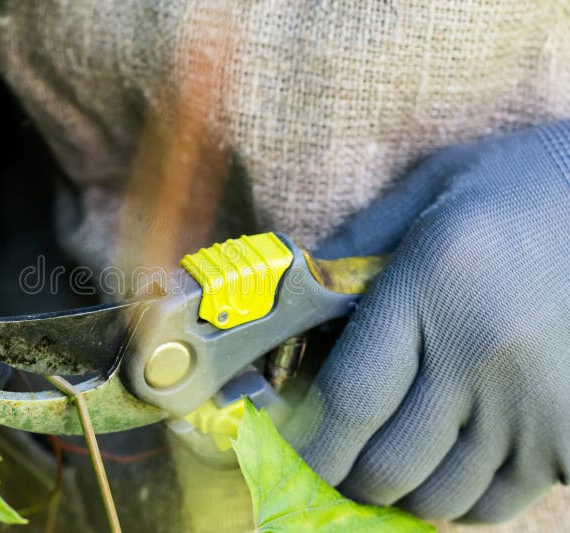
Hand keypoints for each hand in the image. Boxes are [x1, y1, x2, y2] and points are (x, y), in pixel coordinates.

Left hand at [287, 122, 569, 521]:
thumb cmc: (526, 186)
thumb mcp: (435, 185)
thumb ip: (359, 241)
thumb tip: (296, 290)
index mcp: (432, 289)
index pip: (348, 398)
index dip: (310, 441)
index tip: (294, 449)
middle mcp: (481, 357)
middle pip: (387, 464)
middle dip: (348, 475)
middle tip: (338, 459)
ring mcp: (536, 407)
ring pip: (441, 497)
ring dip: (402, 491)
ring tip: (393, 459)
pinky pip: (499, 504)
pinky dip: (461, 499)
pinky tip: (452, 461)